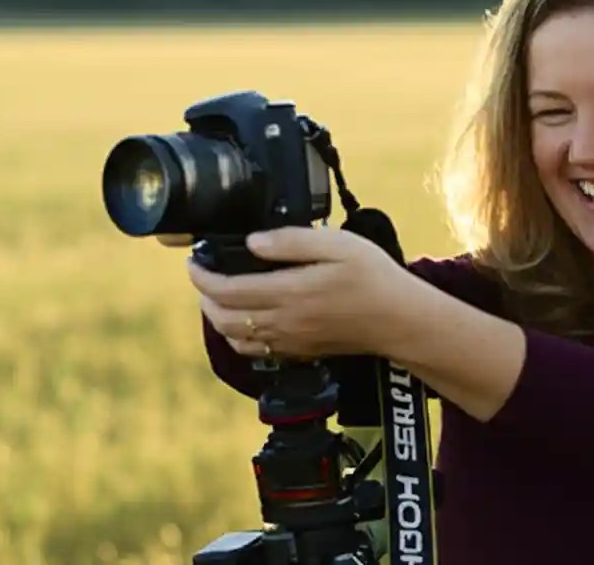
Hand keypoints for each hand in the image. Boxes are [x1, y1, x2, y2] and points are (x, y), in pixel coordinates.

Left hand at [183, 226, 420, 358]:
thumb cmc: (373, 278)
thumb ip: (291, 241)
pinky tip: (244, 319)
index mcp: (288, 293)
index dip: (201, 276)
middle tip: (203, 275)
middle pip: (222, 318)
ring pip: (234, 338)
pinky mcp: (299, 352)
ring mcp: (290, 342)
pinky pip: (255, 350)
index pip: (226, 290)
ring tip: (217, 295)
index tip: (194, 261)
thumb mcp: (337, 244)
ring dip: (217, 317)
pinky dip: (237, 336)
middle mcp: (283, 322)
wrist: (399, 321)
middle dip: (204, 297)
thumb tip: (252, 243)